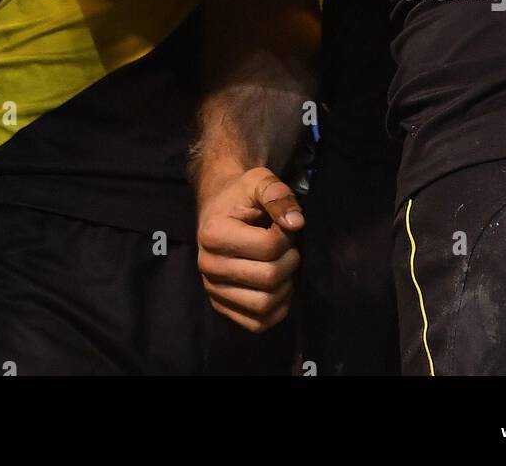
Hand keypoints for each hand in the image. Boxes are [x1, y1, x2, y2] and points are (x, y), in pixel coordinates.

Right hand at [196, 167, 302, 332]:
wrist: (219, 207)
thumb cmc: (240, 194)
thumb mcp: (260, 180)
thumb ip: (278, 195)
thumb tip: (297, 224)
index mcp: (213, 234)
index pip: (268, 247)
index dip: (287, 236)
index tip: (282, 225)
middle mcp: (208, 266)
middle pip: (269, 277)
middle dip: (290, 260)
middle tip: (288, 246)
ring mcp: (213, 290)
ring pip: (265, 304)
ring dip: (286, 285)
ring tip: (282, 264)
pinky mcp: (221, 306)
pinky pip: (258, 323)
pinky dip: (277, 308)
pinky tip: (279, 285)